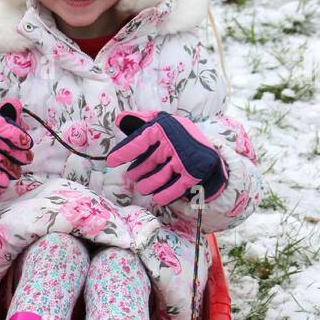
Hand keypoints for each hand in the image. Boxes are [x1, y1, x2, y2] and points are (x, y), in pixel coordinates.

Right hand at [0, 100, 32, 209]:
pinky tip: (4, 181)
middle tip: (27, 160)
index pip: (1, 123)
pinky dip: (0, 179)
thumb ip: (5, 119)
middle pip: (2, 144)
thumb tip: (15, 103)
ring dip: (11, 169)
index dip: (17, 134)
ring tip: (16, 172)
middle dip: (19, 155)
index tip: (27, 144)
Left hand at [106, 110, 227, 204]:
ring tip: (142, 188)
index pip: (140, 139)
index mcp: (164, 127)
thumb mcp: (162, 123)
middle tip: (131, 176)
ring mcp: (185, 158)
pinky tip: (156, 198)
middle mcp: (175, 142)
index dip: (124, 151)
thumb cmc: (177, 136)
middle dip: (138, 171)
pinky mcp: (194, 173)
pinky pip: (175, 188)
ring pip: (160, 176)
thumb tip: (119, 120)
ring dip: (147, 185)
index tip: (111, 162)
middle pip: (150, 161)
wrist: (208, 152)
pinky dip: (164, 195)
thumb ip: (141, 122)